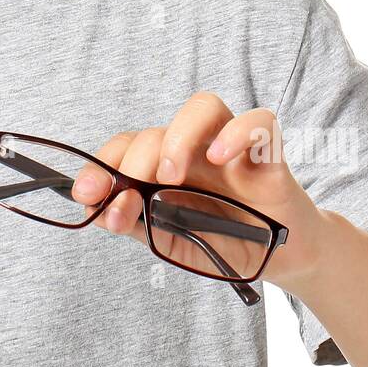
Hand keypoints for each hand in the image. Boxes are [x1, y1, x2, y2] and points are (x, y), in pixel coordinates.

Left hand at [71, 92, 327, 287]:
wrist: (282, 259)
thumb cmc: (225, 242)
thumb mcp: (171, 240)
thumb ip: (136, 222)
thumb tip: (95, 207)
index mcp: (165, 167)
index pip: (127, 147)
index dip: (101, 165)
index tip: (85, 193)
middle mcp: (195, 149)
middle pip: (157, 130)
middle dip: (134, 161)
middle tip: (131, 192)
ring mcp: (231, 147)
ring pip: (203, 106)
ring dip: (178, 137)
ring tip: (169, 176)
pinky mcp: (269, 153)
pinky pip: (259, 121)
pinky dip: (236, 132)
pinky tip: (219, 157)